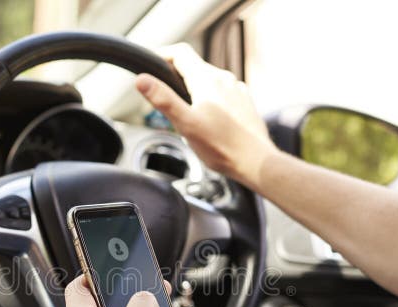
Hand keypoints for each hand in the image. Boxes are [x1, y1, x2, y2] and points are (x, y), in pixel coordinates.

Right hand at [136, 43, 276, 185]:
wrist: (255, 161)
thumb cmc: (221, 146)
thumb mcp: (185, 123)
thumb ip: (163, 99)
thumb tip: (142, 80)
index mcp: (206, 79)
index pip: (181, 53)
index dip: (164, 55)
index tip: (153, 65)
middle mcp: (223, 79)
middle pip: (194, 67)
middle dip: (177, 77)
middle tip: (165, 96)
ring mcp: (236, 89)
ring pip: (209, 80)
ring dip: (194, 89)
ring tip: (187, 112)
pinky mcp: (244, 101)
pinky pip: (223, 92)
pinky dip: (211, 98)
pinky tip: (209, 118)